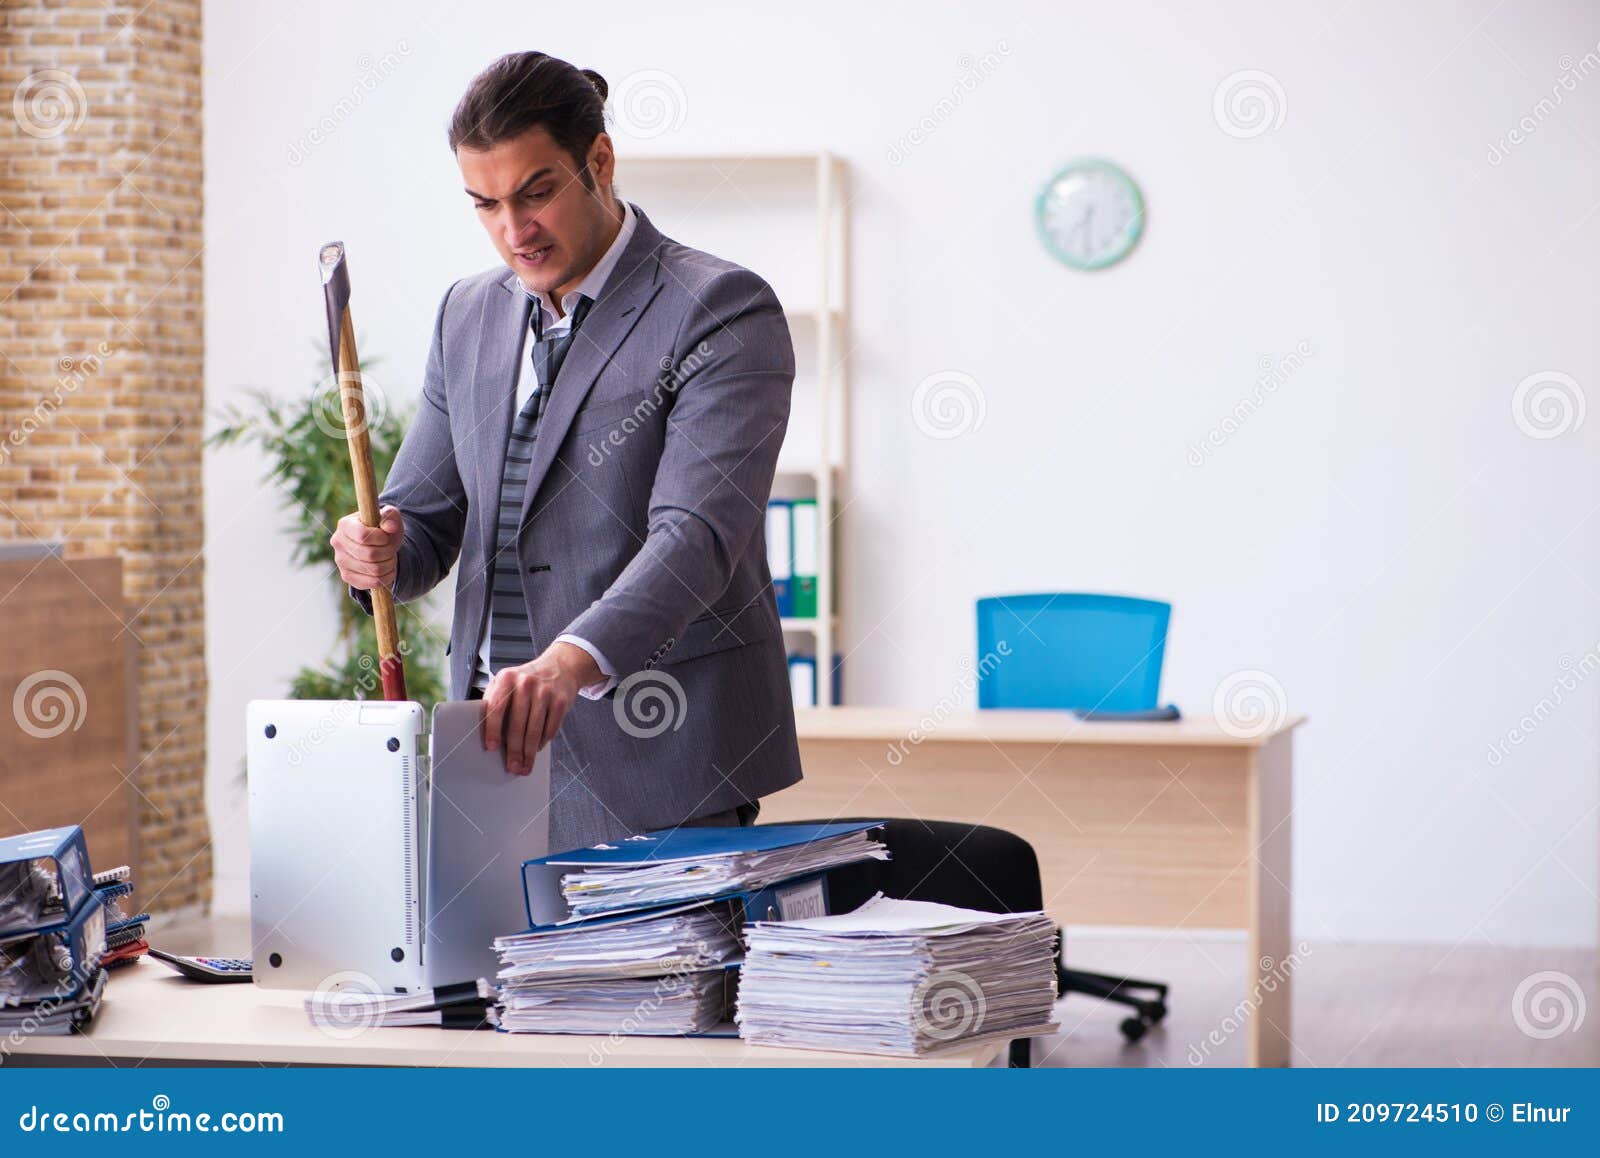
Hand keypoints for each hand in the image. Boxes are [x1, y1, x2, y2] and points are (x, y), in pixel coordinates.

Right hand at [330, 505, 402, 590]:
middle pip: (370, 554)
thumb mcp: (389, 518)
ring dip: (390, 564)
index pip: (363, 535)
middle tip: (392, 549)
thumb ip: (391, 516)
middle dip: (388, 552)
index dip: (381, 538)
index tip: (386, 537)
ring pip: (374, 569)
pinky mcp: (347, 576)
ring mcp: (340, 561)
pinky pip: (372, 582)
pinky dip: (387, 577)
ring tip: (390, 557)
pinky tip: (388, 569)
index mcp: (345, 524)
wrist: (377, 545)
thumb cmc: (382, 529)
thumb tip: (391, 526)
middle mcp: (338, 543)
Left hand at [482, 641, 602, 773]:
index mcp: (507, 679)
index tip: (492, 747)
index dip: (493, 730)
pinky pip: (550, 729)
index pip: (496, 708)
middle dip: (514, 750)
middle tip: (512, 766)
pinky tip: (537, 749)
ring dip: (529, 753)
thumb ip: (495, 701)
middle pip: (517, 724)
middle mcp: (526, 684)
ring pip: (535, 731)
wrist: (560, 667)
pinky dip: (543, 743)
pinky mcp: (561, 701)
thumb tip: (486, 733)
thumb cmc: (527, 680)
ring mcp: (545, 692)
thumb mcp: (507, 681)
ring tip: (525, 766)